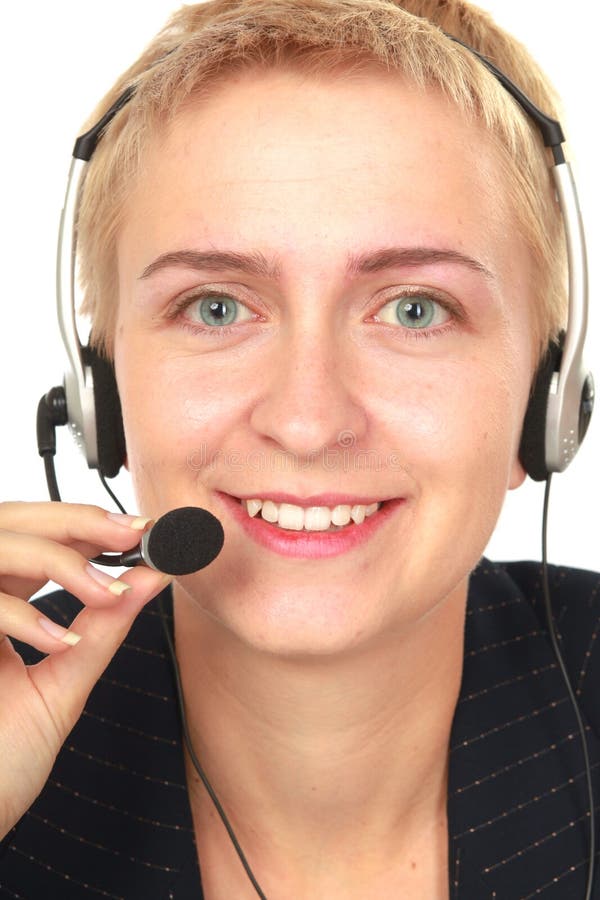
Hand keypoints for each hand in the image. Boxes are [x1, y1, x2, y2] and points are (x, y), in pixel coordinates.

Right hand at [0, 501, 169, 838]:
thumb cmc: (2, 762)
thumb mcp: (63, 684)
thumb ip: (103, 630)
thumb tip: (151, 579)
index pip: (37, 538)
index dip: (85, 525)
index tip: (138, 530)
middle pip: (10, 521)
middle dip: (75, 521)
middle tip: (131, 535)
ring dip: (57, 559)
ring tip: (106, 592)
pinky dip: (23, 615)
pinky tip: (62, 638)